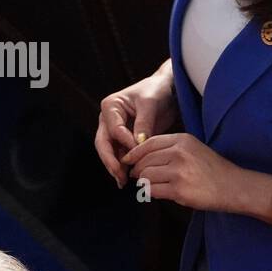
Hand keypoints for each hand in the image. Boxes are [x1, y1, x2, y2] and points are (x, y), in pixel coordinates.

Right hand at [95, 60, 178, 187]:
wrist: (167, 90)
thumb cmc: (156, 91)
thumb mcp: (150, 104)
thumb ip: (143, 124)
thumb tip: (138, 145)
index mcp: (110, 107)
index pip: (114, 130)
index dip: (125, 143)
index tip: (139, 151)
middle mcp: (108, 119)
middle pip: (104, 144)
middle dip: (111, 161)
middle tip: (119, 176)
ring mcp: (115, 130)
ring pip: (111, 152)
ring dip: (116, 166)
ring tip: (122, 181)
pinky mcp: (125, 139)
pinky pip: (121, 154)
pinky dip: (124, 165)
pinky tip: (127, 177)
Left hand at [122, 133, 271, 220]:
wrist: (233, 186)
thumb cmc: (212, 169)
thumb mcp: (192, 149)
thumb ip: (169, 148)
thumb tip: (139, 157)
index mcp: (182, 140)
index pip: (148, 143)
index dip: (134, 153)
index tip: (128, 160)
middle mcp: (179, 153)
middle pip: (144, 160)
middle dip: (137, 170)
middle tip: (137, 177)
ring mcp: (179, 171)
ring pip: (145, 175)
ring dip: (144, 183)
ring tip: (149, 186)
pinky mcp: (179, 190)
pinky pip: (152, 190)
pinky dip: (150, 193)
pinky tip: (157, 193)